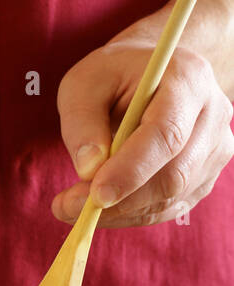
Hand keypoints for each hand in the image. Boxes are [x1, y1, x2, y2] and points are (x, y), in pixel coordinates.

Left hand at [55, 40, 233, 226]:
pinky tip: (101, 208)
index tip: (95, 195)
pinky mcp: (207, 172)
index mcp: (186, 79)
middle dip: (121, 199)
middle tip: (69, 207)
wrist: (150, 72)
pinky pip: (172, 204)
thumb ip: (82, 121)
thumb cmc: (112, 74)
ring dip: (122, 211)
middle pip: (174, 173)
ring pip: (174, 195)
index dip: (131, 169)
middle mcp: (213, 114)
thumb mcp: (84, 82)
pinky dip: (133, 213)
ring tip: (73, 207)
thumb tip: (88, 171)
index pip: (165, 134)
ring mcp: (216, 146)